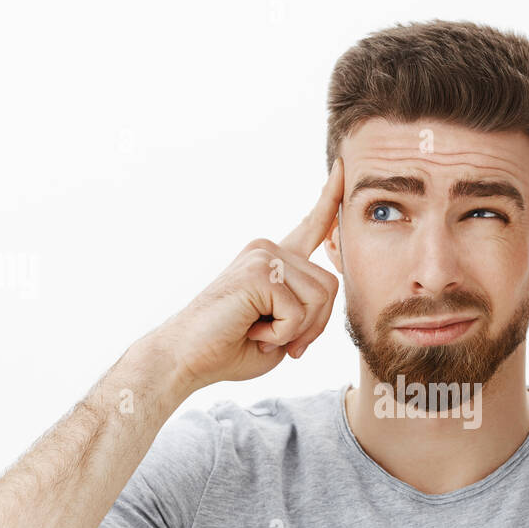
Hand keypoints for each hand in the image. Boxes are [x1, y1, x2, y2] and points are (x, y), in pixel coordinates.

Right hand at [149, 158, 344, 391]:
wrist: (185, 359)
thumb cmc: (230, 349)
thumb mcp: (281, 330)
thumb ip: (306, 309)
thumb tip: (327, 291)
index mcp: (273, 260)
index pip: (311, 226)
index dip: (330, 199)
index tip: (343, 168)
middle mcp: (268, 249)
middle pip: (330, 284)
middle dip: (314, 325)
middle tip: (282, 342)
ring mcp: (263, 256)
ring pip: (319, 298)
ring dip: (297, 331)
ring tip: (261, 335)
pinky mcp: (258, 271)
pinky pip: (297, 311)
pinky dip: (282, 335)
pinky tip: (253, 332)